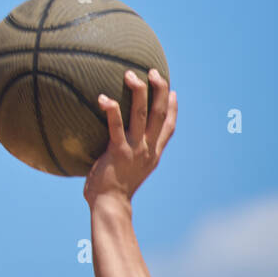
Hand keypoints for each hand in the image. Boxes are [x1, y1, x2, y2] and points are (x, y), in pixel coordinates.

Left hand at [84, 69, 177, 205]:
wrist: (110, 205)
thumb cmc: (112, 188)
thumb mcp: (126, 168)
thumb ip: (126, 152)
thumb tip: (113, 140)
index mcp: (153, 153)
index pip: (169, 127)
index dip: (173, 109)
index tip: (173, 91)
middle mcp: (148, 149)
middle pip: (161, 115)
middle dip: (160, 91)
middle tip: (154, 71)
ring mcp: (135, 149)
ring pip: (143, 115)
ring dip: (139, 92)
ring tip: (130, 74)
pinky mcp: (118, 152)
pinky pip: (116, 126)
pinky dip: (112, 110)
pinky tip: (104, 98)